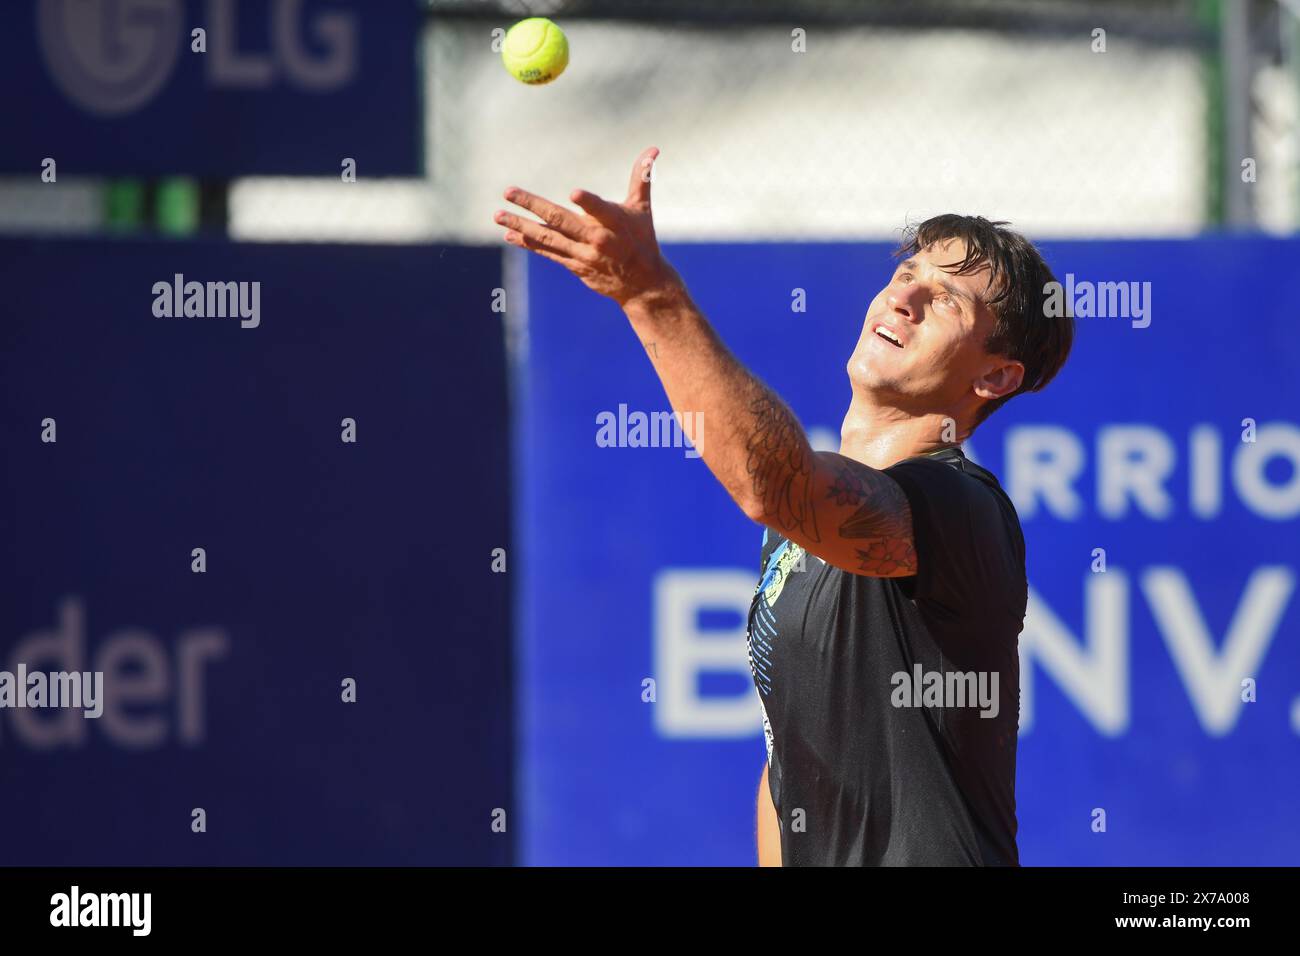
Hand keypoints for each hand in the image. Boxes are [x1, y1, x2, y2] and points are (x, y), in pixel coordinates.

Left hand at [493, 146, 680, 307]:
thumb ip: (642, 178)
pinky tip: (509, 234)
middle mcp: (597, 239)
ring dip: (520, 226)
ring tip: (498, 215)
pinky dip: (527, 243)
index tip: (574, 193)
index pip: (602, 210)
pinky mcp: (574, 265)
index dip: (590, 203)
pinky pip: (547, 252)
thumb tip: (653, 148)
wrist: (642, 284)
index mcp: (615, 222)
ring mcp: (583, 254)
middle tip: (509, 191)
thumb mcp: (642, 209)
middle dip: (533, 205)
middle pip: (561, 220)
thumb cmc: (642, 239)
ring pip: (547, 238)